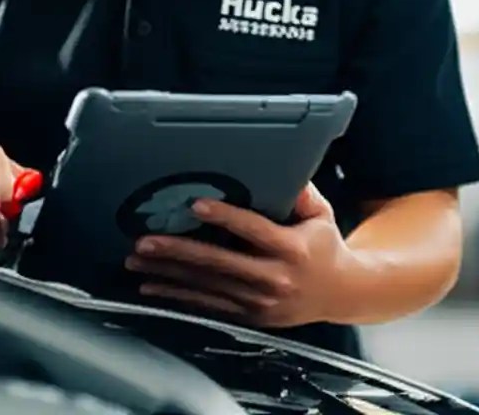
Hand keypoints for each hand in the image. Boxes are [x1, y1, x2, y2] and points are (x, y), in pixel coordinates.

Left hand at [125, 182, 359, 328]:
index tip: (194, 205)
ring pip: (206, 286)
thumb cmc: (324, 247)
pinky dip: (176, 297)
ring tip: (137, 261)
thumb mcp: (320, 216)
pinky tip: (151, 287)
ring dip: (167, 274)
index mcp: (291, 250)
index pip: (252, 230)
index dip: (223, 216)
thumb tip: (283, 161)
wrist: (341, 295)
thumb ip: (301, 192)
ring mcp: (259, 302)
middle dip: (177, 251)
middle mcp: (274, 278)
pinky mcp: (249, 318)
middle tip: (145, 240)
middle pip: (218, 262)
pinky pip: (207, 305)